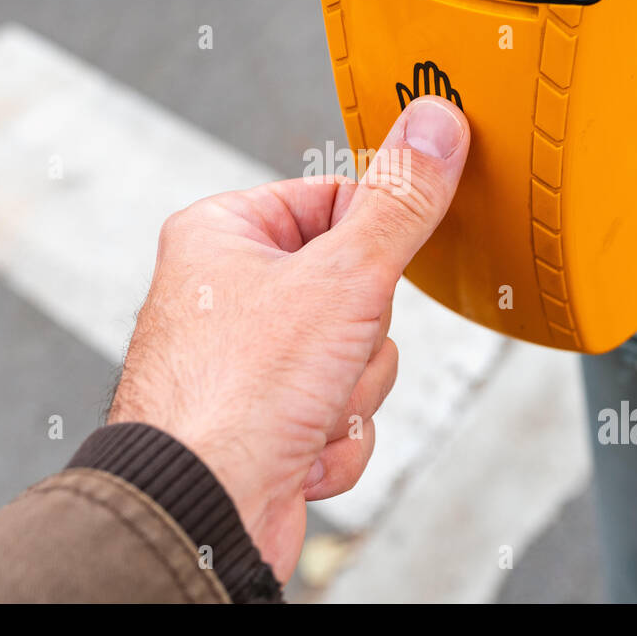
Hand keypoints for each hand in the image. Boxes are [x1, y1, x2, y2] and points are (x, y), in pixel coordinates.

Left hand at [108, 96, 469, 580]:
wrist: (202, 508)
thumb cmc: (235, 392)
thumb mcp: (342, 276)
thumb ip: (398, 202)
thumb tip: (434, 127)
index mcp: (223, 235)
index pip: (332, 199)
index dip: (372, 239)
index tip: (385, 263)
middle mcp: (228, 295)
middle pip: (355, 288)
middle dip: (359, 337)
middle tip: (327, 351)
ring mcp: (247, 364)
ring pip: (355, 356)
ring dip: (351, 393)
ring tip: (307, 408)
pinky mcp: (265, 422)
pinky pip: (341, 413)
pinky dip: (334, 438)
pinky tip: (298, 451)